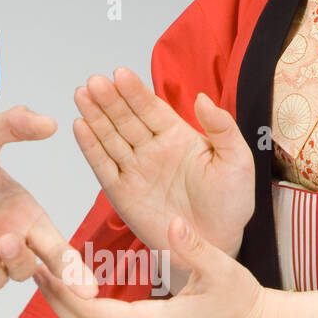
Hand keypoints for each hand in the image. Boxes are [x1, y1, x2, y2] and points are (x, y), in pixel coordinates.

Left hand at [32, 216, 266, 317]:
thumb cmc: (242, 301)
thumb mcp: (220, 269)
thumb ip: (193, 246)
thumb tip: (173, 223)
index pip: (95, 313)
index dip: (66, 292)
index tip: (47, 268)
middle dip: (57, 302)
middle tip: (36, 272)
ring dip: (69, 311)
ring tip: (49, 282)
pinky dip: (87, 317)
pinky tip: (80, 295)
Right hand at [74, 69, 254, 270]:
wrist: (217, 243)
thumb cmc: (231, 204)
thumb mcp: (237, 161)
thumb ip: (222, 128)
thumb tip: (202, 98)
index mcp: (178, 136)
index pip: (151, 108)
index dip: (135, 91)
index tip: (120, 73)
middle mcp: (152, 149)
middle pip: (125, 119)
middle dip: (109, 100)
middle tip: (95, 82)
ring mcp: (135, 170)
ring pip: (110, 138)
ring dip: (95, 117)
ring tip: (82, 95)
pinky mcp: (122, 193)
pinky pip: (103, 167)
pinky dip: (91, 148)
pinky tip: (80, 127)